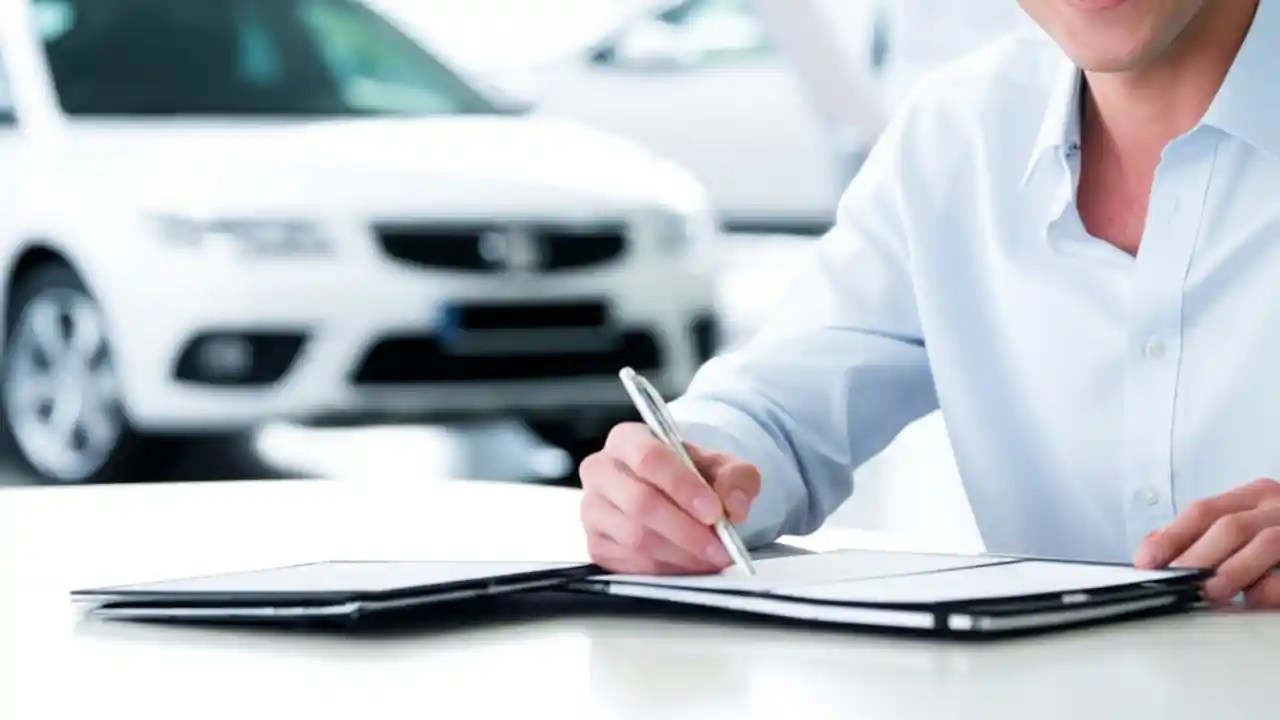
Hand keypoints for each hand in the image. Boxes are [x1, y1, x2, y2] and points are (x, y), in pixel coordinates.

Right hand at [579, 423, 761, 574]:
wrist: (670, 494)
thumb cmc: (690, 475)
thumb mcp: (721, 466)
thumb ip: (735, 477)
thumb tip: (733, 505)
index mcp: (628, 439)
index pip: (650, 459)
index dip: (683, 487)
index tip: (714, 512)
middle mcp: (601, 471)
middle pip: (640, 503)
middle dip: (686, 530)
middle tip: (720, 546)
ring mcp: (592, 509)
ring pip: (635, 537)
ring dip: (680, 553)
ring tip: (711, 557)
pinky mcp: (594, 543)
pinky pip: (629, 562)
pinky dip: (666, 569)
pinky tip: (689, 564)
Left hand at [1134, 478, 1279, 607]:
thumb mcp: (1244, 521)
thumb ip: (1201, 533)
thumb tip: (1150, 550)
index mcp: (1255, 496)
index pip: (1204, 510)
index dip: (1172, 536)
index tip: (1147, 561)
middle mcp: (1279, 506)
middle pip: (1231, 527)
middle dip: (1197, 557)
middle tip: (1175, 582)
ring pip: (1266, 543)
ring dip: (1233, 571)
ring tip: (1209, 592)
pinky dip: (1273, 587)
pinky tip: (1254, 599)